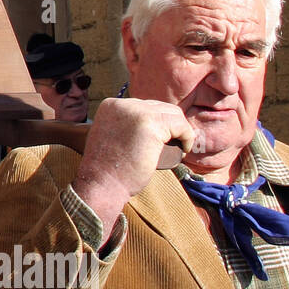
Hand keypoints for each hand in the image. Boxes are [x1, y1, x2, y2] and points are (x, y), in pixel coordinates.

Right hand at [70, 98, 194, 232]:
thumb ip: (125, 126)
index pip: (145, 106)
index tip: (159, 142)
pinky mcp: (151, 123)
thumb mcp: (112, 137)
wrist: (102, 184)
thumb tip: (150, 127)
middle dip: (170, 126)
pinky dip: (187, 138)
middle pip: (160, 107)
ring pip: (173, 114)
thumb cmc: (108, 170)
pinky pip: (181, 125)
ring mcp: (136, 111)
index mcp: (111, 105)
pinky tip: (183, 150)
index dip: (157, 124)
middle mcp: (123, 104)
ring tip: (177, 150)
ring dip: (180, 132)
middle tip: (171, 147)